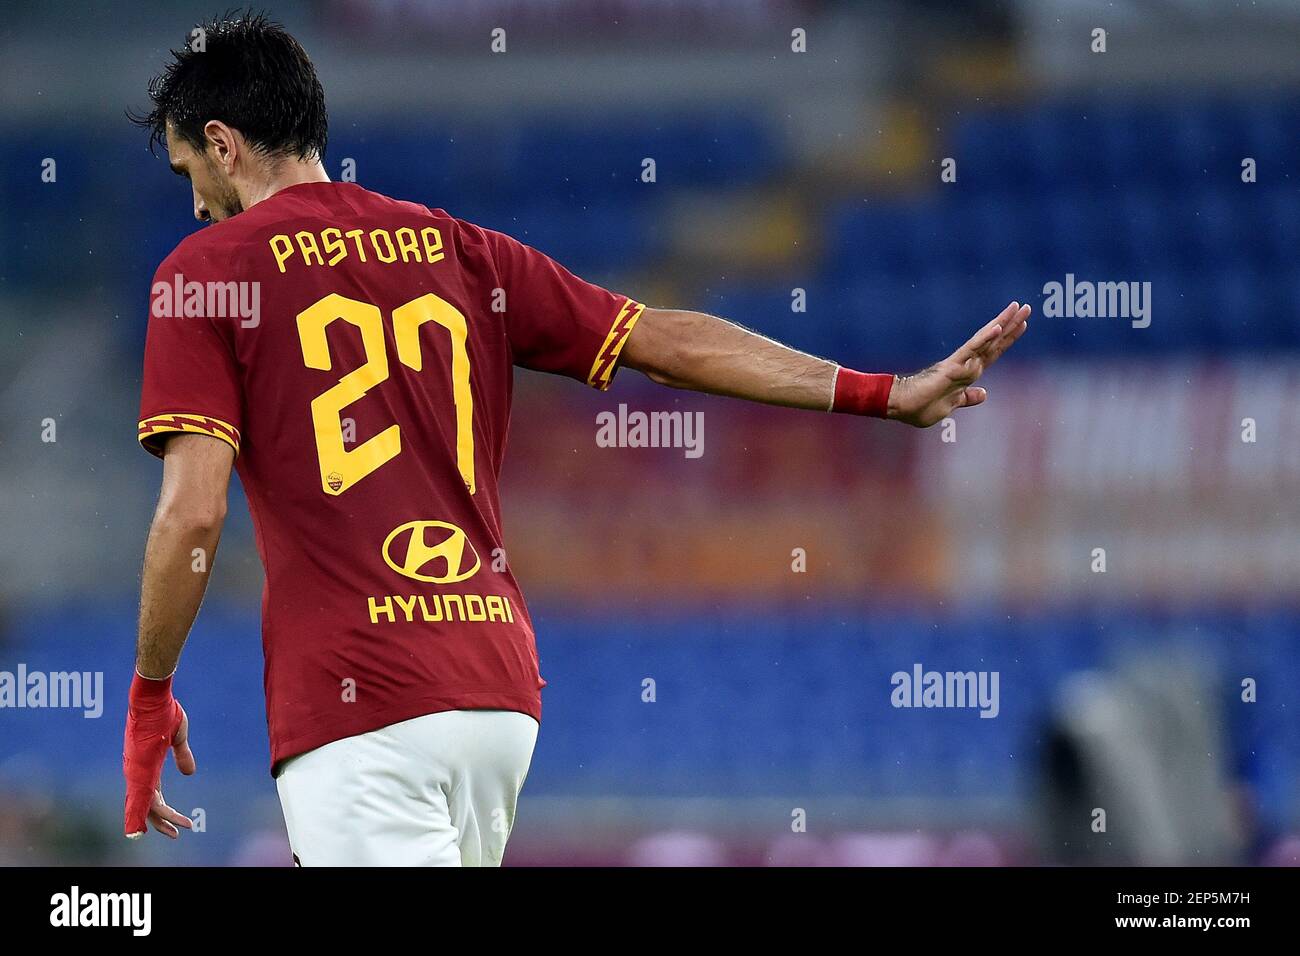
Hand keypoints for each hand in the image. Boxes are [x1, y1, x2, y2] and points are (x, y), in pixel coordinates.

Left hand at [123, 672, 195, 839]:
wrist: (153, 695)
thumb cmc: (164, 710)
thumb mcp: (178, 736)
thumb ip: (182, 756)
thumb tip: (189, 773)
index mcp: (148, 765)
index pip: (153, 795)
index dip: (164, 811)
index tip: (180, 822)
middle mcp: (139, 770)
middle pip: (148, 804)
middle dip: (161, 821)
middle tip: (176, 835)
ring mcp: (137, 768)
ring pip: (144, 803)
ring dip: (158, 819)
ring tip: (173, 833)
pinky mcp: (139, 765)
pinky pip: (140, 794)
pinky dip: (140, 811)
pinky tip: (143, 824)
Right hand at [887, 301, 1029, 427]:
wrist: (900, 406)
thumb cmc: (920, 407)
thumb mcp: (951, 405)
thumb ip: (967, 398)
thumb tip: (983, 393)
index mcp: (967, 373)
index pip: (992, 353)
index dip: (1007, 339)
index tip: (1022, 324)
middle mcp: (966, 364)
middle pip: (994, 342)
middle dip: (1011, 325)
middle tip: (1027, 307)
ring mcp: (960, 363)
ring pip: (986, 341)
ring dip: (1003, 324)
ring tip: (1017, 307)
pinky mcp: (951, 366)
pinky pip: (971, 350)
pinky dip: (985, 339)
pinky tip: (997, 327)